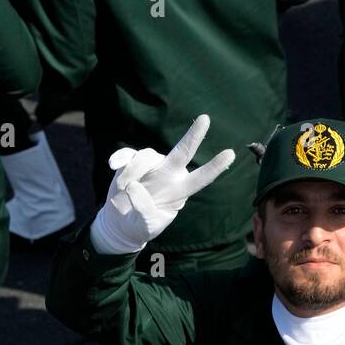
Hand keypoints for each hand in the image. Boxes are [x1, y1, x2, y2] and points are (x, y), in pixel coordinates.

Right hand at [89, 114, 235, 253]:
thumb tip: (135, 186)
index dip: (214, 167)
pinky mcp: (131, 161)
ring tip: (122, 190)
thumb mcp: (145, 226)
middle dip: (194, 136)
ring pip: (146, 156)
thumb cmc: (140, 226)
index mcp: (179, 191)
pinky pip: (127, 154)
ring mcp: (151, 166)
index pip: (200, 178)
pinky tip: (113, 166)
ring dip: (132, 172)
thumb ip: (145, 210)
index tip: (230, 153)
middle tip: (205, 118)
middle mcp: (168, 174)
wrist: (120, 223)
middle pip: (182, 153)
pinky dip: (120, 161)